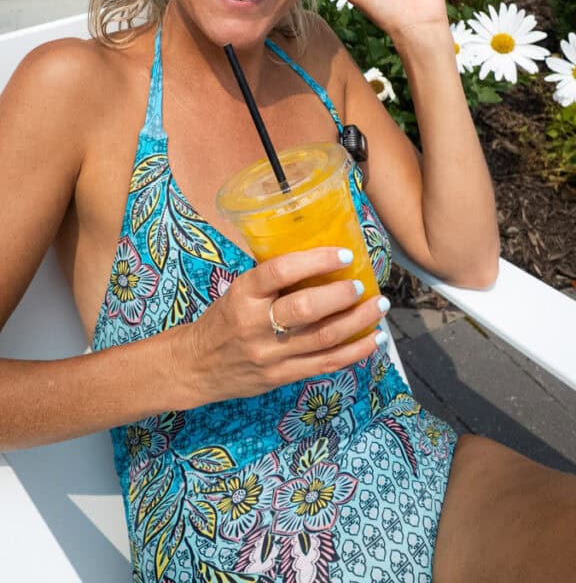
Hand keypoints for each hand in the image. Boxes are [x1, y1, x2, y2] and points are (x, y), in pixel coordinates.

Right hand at [170, 247, 387, 405]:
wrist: (195, 366)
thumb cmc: (223, 320)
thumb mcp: (238, 291)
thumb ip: (273, 281)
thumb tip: (321, 258)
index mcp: (243, 294)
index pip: (280, 271)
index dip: (316, 261)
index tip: (343, 254)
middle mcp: (256, 325)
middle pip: (306, 309)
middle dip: (342, 295)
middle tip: (363, 284)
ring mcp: (271, 355)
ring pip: (323, 338)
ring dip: (358, 321)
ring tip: (379, 306)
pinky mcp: (282, 377)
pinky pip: (326, 364)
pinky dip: (354, 351)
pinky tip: (373, 339)